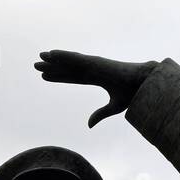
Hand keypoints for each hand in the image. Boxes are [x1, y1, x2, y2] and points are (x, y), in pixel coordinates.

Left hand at [34, 50, 157, 126]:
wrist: (143, 85)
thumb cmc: (132, 93)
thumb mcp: (113, 108)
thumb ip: (100, 115)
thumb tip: (88, 125)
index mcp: (97, 78)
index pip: (73, 78)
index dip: (59, 77)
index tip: (45, 77)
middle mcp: (93, 69)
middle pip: (67, 68)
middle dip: (52, 67)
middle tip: (36, 65)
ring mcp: (93, 64)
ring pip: (69, 61)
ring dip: (54, 59)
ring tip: (40, 57)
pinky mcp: (95, 62)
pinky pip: (76, 58)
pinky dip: (63, 55)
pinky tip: (51, 54)